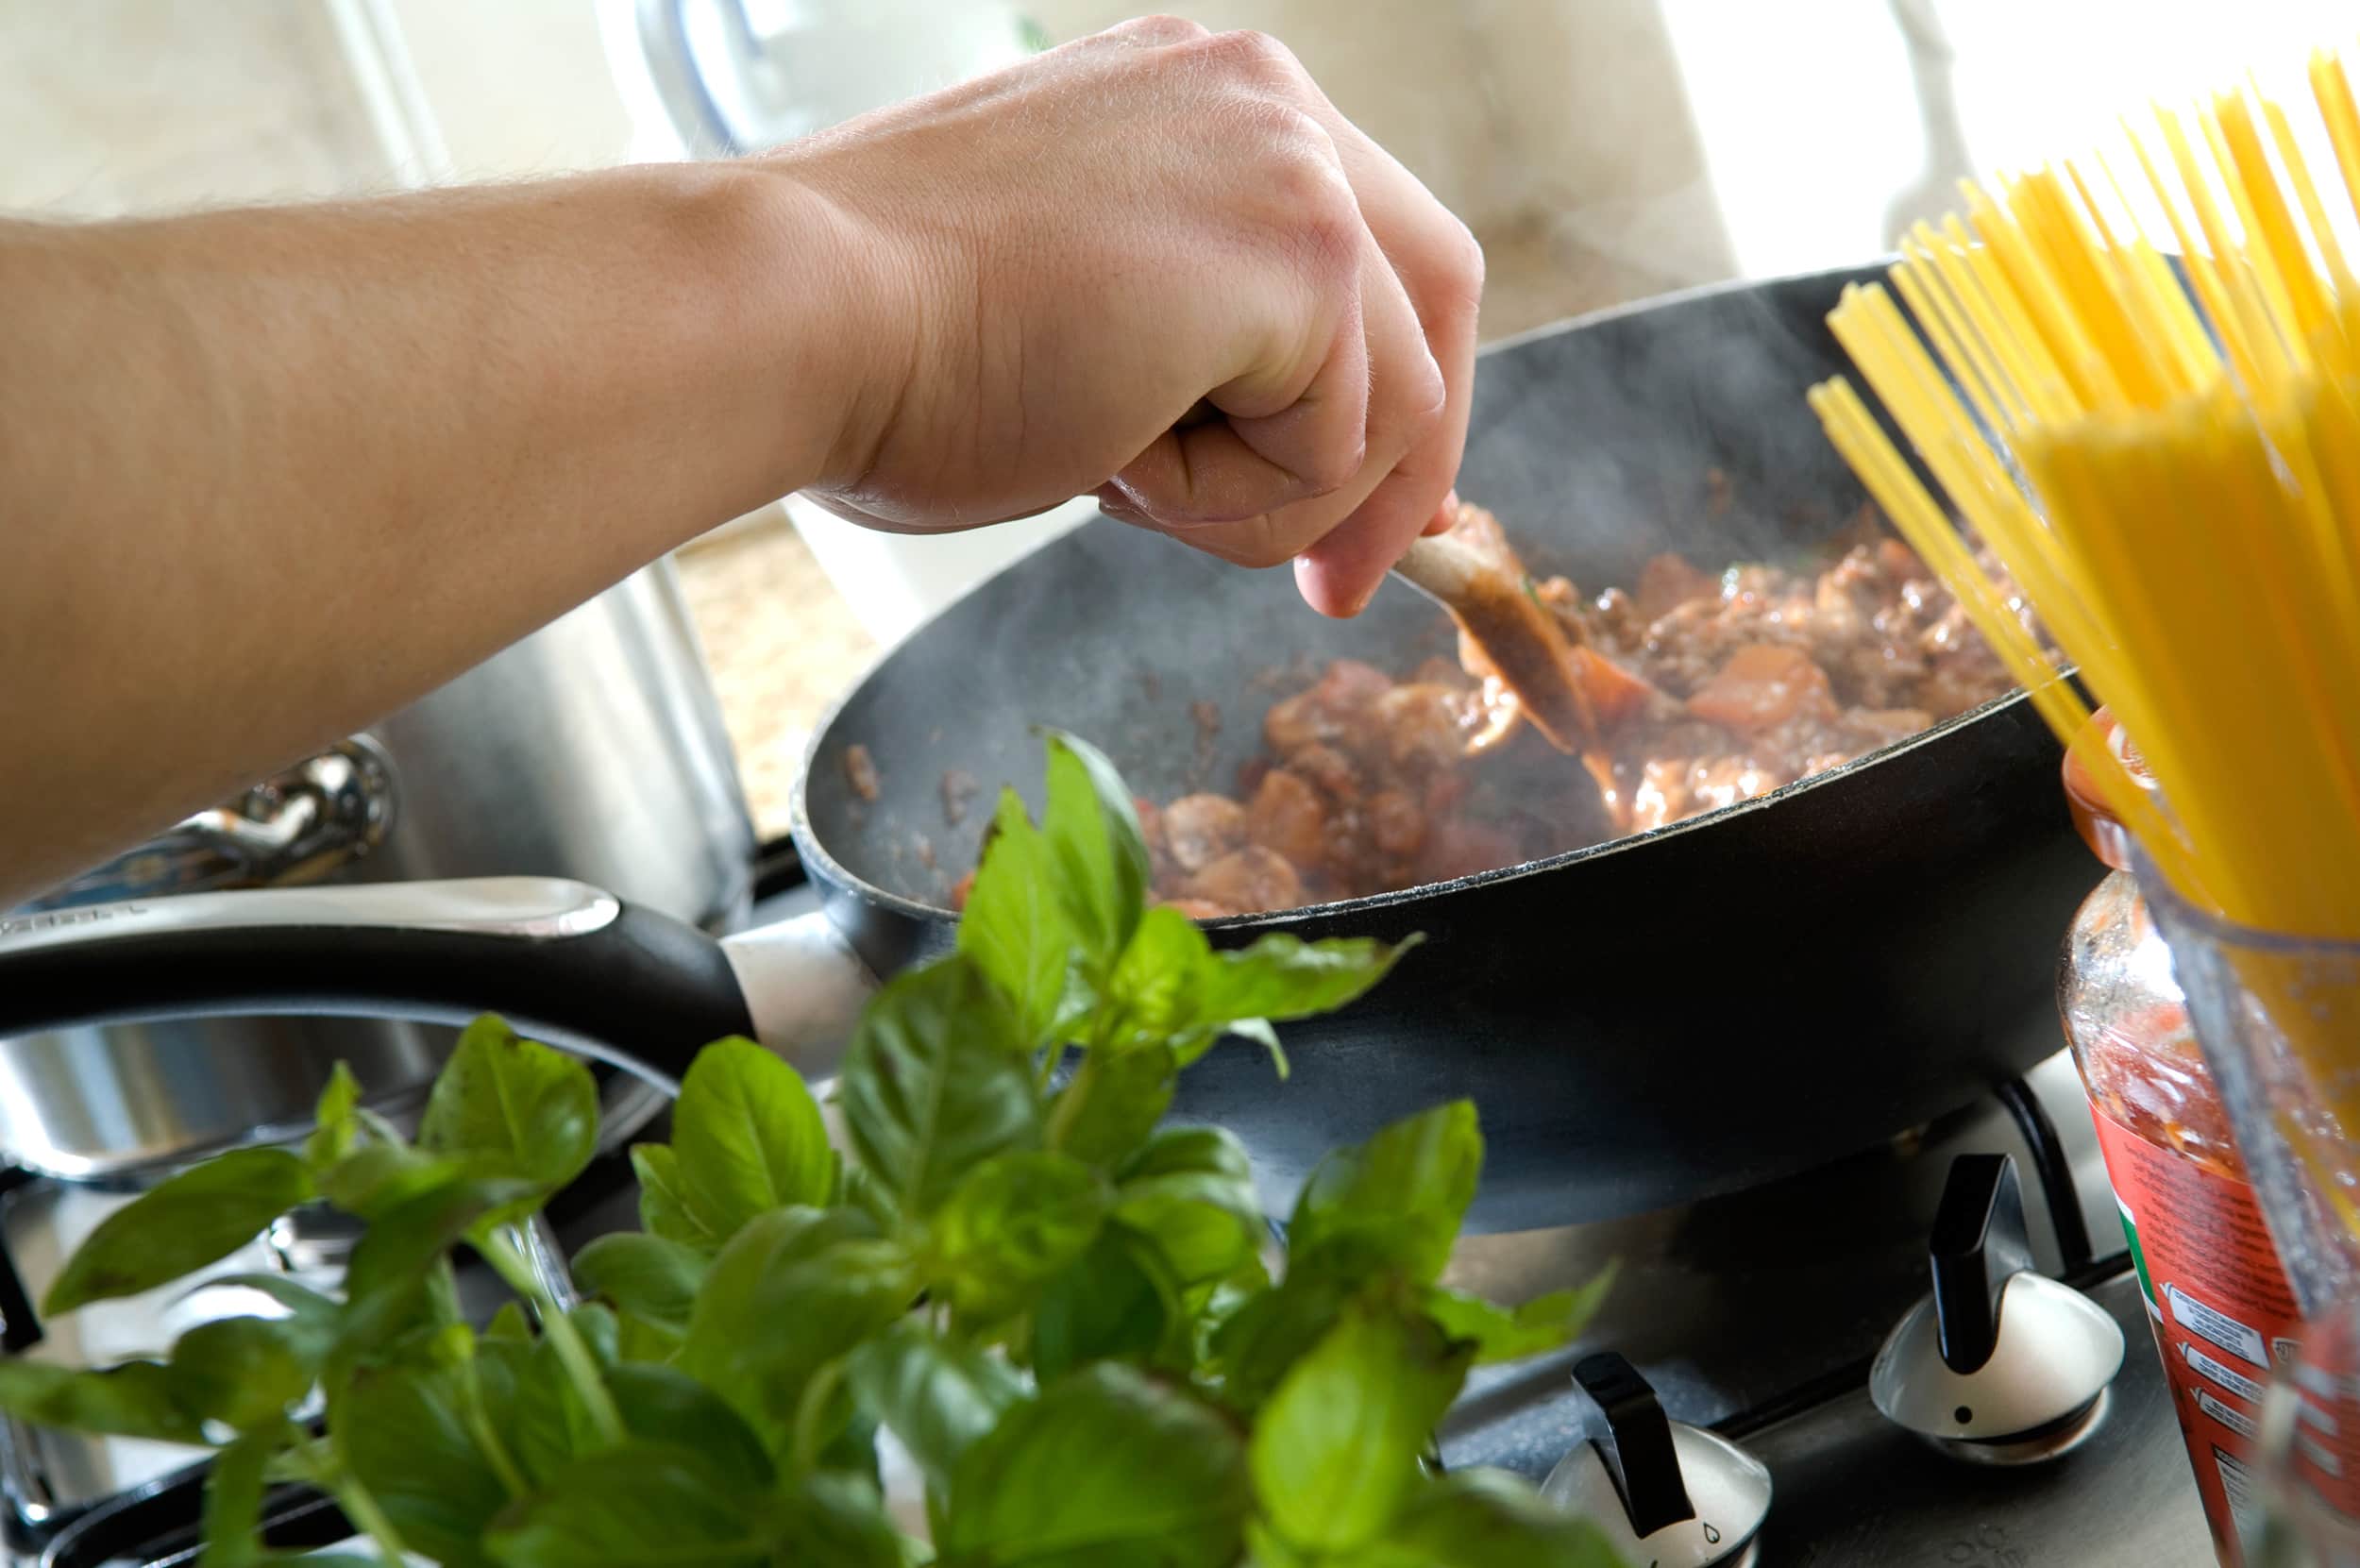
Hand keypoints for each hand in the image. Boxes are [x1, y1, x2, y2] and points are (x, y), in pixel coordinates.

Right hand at [780, 16, 1483, 616]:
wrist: (792, 315)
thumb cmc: (877, 338)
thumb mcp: (1080, 310)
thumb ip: (1201, 342)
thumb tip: (1314, 457)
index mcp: (1205, 98)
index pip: (1373, 246)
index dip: (1389, 394)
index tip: (1358, 510)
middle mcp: (1267, 99)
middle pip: (1437, 296)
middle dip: (1403, 468)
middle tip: (1337, 588)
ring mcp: (1294, 164)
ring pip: (1387, 403)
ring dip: (1261, 495)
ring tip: (1109, 466)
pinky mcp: (1302, 256)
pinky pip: (1337, 448)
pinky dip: (1231, 499)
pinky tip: (1109, 451)